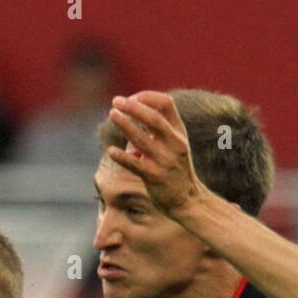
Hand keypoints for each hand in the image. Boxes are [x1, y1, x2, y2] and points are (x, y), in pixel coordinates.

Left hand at [105, 91, 207, 217]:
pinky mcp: (154, 177)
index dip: (147, 97)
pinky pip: (135, 164)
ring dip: (125, 125)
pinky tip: (110, 151)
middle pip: (154, 118)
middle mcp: (174, 143)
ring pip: (141, 139)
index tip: (130, 99)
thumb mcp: (172, 144)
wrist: (187, 200)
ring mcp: (164, 160)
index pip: (166, 104)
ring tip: (112, 114)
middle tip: (116, 101)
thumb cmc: (175, 169)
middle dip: (134, 107)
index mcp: (179, 132)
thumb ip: (154, 130)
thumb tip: (128, 116)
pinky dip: (122, 157)